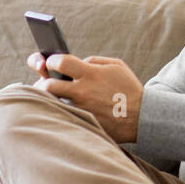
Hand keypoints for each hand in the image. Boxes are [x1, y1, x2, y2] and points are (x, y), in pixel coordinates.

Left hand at [26, 51, 142, 143]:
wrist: (141, 117)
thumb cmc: (128, 89)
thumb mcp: (116, 66)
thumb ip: (94, 61)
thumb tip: (76, 63)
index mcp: (90, 74)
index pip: (59, 62)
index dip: (52, 61)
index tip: (53, 63)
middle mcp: (82, 92)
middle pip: (47, 85)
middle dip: (44, 82)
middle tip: (47, 82)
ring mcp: (81, 109)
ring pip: (51, 103)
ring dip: (49, 98)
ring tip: (53, 95)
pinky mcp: (82, 122)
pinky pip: (62, 115)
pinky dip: (59, 111)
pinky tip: (62, 108)